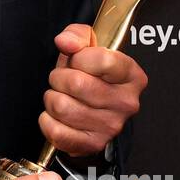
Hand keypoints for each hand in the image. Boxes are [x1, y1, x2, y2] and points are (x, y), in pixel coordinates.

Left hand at [40, 23, 146, 158]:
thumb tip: (65, 42)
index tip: (77, 60)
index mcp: (131, 75)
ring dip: (52, 99)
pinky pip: (56, 131)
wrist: (90, 108)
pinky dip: (48, 121)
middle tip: (63, 80)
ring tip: (62, 96)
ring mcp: (111, 126)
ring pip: (62, 106)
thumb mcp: (87, 46)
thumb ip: (76, 35)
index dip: (79, 57)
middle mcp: (126, 102)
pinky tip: (57, 115)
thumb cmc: (89, 75)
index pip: (102, 60)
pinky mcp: (92, 144)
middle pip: (77, 84)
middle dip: (59, 78)